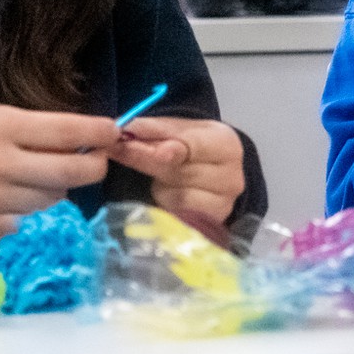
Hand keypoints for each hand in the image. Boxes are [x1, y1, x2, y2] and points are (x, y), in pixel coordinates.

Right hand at [0, 104, 115, 236]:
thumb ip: (29, 127)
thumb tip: (80, 135)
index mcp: (1, 127)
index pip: (66, 130)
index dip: (99, 132)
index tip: (114, 132)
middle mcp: (0, 163)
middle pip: (72, 170)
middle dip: (94, 166)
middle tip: (96, 162)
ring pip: (53, 198)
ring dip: (53, 189)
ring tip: (29, 178)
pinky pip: (27, 220)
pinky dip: (24, 211)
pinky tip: (3, 199)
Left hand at [112, 117, 245, 223]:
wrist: (207, 174)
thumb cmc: (190, 149)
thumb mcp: (174, 131)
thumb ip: (152, 129)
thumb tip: (125, 129)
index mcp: (226, 144)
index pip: (190, 145)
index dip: (157, 146)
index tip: (129, 144)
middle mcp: (232, 176)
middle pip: (179, 171)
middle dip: (148, 161)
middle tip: (121, 152)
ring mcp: (224, 204)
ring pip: (175, 194)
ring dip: (159, 184)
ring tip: (161, 176)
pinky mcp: (211, 224)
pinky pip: (176, 213)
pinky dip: (166, 202)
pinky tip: (169, 194)